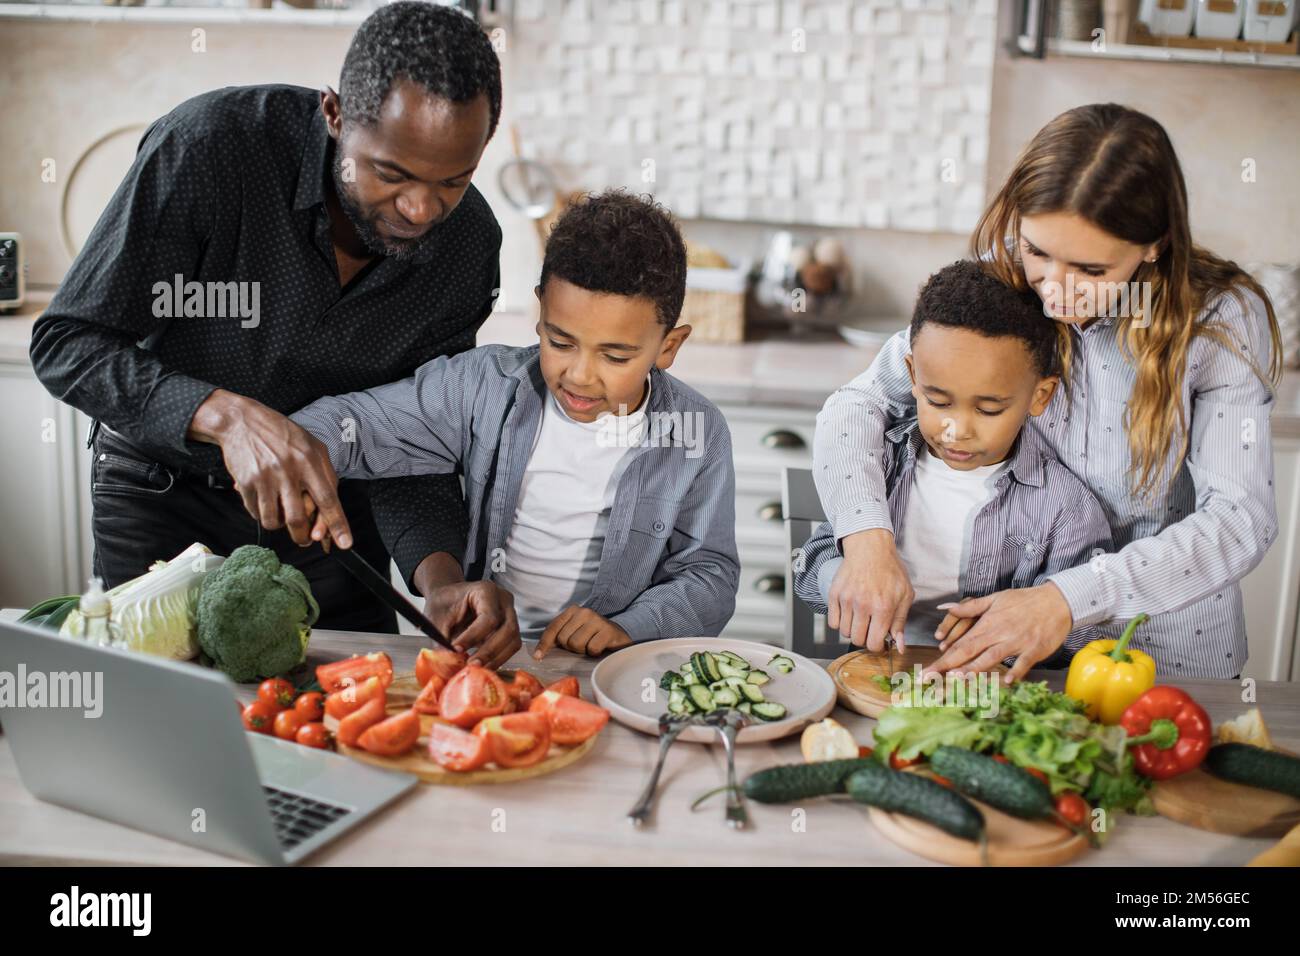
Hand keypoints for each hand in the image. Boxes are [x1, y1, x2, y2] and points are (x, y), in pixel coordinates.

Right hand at [189, 389, 351, 548]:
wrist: (242, 421)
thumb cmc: (281, 435)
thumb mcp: (311, 446)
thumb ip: (324, 475)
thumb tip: (330, 509)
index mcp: (309, 460)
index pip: (327, 498)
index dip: (337, 524)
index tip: (344, 543)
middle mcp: (288, 470)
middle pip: (298, 518)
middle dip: (303, 537)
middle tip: (305, 540)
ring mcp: (266, 477)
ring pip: (275, 520)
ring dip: (279, 525)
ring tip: (281, 514)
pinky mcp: (246, 483)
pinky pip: (256, 513)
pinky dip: (262, 514)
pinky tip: (264, 501)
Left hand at [423, 580, 519, 668]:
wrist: (449, 598)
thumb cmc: (444, 603)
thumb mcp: (436, 618)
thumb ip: (441, 640)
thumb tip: (447, 662)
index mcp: (486, 591)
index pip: (488, 617)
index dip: (474, 637)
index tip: (457, 650)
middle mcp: (503, 601)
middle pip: (508, 630)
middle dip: (490, 652)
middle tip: (471, 665)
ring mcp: (509, 614)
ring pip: (513, 641)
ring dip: (497, 659)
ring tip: (477, 668)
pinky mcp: (509, 628)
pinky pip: (510, 647)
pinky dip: (498, 659)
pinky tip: (483, 665)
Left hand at [534, 606, 632, 658]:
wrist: (619, 637)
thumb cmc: (592, 637)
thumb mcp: (574, 632)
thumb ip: (558, 637)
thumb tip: (538, 653)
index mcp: (572, 610)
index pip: (553, 628)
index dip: (544, 644)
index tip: (538, 657)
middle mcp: (584, 612)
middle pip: (563, 639)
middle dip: (570, 648)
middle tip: (582, 645)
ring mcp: (597, 619)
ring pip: (576, 644)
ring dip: (583, 650)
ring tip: (591, 645)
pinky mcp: (608, 630)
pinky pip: (592, 648)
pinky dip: (594, 653)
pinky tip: (600, 647)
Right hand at [828, 529, 914, 652]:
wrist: (870, 548)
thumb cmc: (890, 570)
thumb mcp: (905, 595)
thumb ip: (900, 622)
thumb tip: (899, 647)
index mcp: (883, 607)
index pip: (874, 643)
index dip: (877, 646)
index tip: (878, 640)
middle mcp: (863, 605)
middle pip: (857, 640)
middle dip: (865, 639)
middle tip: (870, 628)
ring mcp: (846, 599)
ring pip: (844, 632)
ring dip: (852, 630)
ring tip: (860, 619)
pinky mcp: (834, 594)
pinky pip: (832, 622)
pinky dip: (840, 622)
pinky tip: (849, 613)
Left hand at [929, 583, 1072, 682]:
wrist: (1057, 600)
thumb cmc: (1025, 600)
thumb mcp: (996, 598)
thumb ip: (971, 607)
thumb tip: (948, 608)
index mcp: (987, 624)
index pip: (960, 644)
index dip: (943, 659)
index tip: (927, 672)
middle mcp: (998, 634)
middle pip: (970, 652)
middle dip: (948, 667)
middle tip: (930, 678)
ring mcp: (1016, 642)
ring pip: (992, 657)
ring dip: (974, 669)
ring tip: (957, 679)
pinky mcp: (1034, 649)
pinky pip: (1023, 663)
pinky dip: (1016, 672)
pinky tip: (1007, 682)